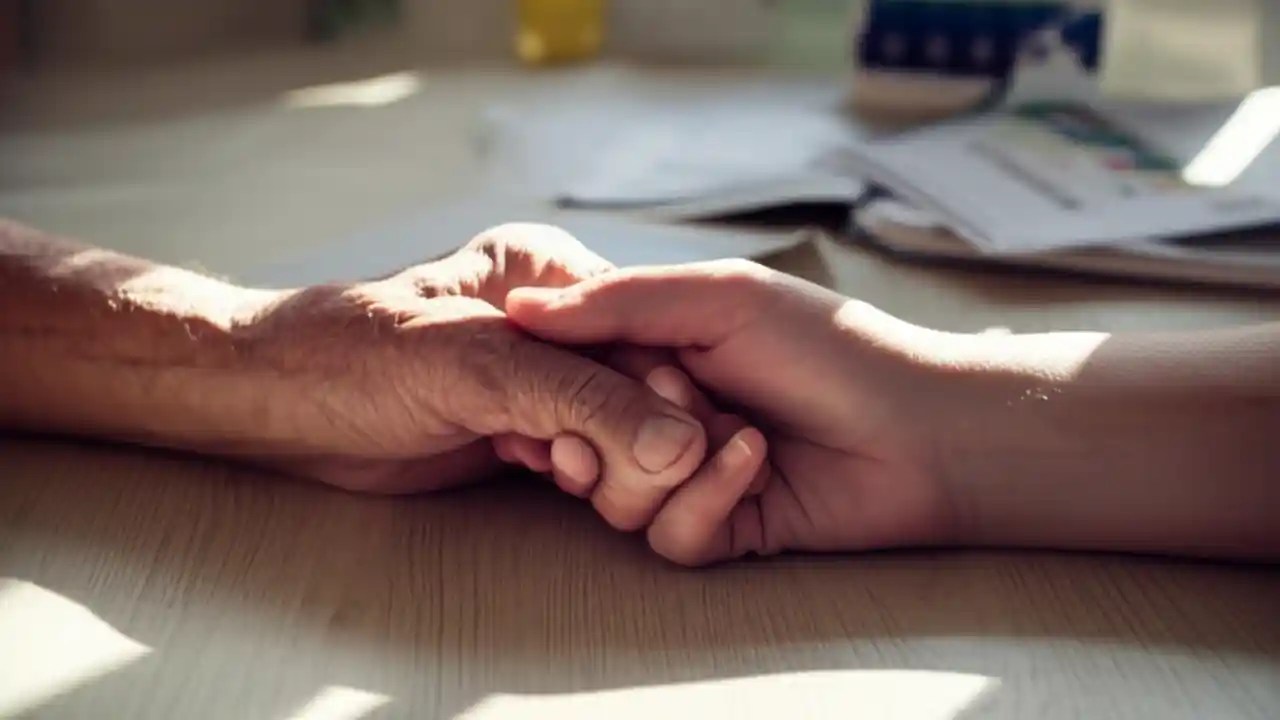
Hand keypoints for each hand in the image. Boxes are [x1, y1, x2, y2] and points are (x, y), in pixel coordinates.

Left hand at [234, 225, 707, 529]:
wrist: (275, 403)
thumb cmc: (355, 359)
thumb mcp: (477, 370)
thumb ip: (581, 400)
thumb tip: (680, 445)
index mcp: (548, 269)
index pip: (646, 329)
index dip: (668, 389)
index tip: (679, 443)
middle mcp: (553, 319)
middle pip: (639, 380)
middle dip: (634, 431)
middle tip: (604, 468)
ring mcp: (537, 375)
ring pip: (615, 423)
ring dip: (603, 457)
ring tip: (558, 468)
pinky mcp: (519, 424)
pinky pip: (580, 451)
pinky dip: (577, 471)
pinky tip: (547, 475)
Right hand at [507, 260, 965, 564]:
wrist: (919, 427)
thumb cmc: (826, 345)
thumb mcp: (717, 299)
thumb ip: (617, 304)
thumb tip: (518, 304)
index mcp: (655, 355)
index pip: (567, 375)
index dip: (560, 382)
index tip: (561, 381)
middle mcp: (662, 417)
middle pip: (579, 444)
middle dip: (613, 428)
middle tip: (675, 399)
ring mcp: (688, 476)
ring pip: (615, 499)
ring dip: (669, 464)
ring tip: (732, 429)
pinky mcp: (720, 528)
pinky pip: (669, 535)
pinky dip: (706, 498)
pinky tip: (756, 460)